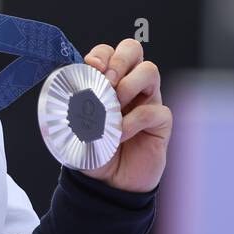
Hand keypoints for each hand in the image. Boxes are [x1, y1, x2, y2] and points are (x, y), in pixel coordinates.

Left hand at [78, 38, 171, 193]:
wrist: (108, 183)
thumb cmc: (93, 150)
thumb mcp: (77, 126)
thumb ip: (75, 105)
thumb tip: (73, 86)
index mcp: (107, 82)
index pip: (108, 52)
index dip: (101, 54)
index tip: (90, 67)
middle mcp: (129, 85)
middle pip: (133, 50)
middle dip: (119, 59)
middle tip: (107, 80)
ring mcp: (147, 101)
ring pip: (149, 70)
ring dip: (130, 84)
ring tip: (114, 106)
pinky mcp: (160, 122)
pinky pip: (155, 110)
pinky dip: (135, 120)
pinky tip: (120, 134)